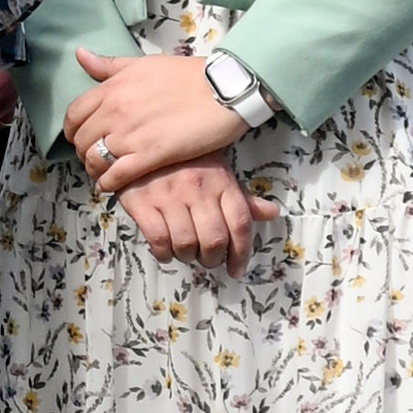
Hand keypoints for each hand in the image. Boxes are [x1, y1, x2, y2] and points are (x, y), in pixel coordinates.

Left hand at [61, 46, 241, 197]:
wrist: (223, 88)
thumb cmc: (187, 74)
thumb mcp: (142, 64)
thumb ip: (109, 65)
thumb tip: (80, 55)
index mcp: (112, 88)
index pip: (74, 114)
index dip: (72, 129)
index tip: (79, 136)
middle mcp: (115, 112)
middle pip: (81, 139)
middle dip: (82, 151)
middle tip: (92, 157)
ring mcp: (131, 134)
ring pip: (94, 158)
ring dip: (93, 169)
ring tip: (100, 173)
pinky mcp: (151, 154)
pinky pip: (117, 175)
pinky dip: (108, 183)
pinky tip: (109, 186)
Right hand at [117, 160, 280, 275]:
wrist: (140, 142)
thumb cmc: (183, 161)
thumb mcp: (217, 173)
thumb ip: (241, 198)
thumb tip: (272, 213)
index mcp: (220, 181)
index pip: (240, 224)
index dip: (242, 254)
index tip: (237, 270)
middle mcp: (196, 188)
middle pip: (214, 239)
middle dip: (212, 259)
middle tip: (208, 260)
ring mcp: (167, 195)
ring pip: (185, 243)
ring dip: (187, 257)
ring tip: (185, 254)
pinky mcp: (141, 202)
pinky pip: (157, 239)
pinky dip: (163, 253)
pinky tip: (164, 251)